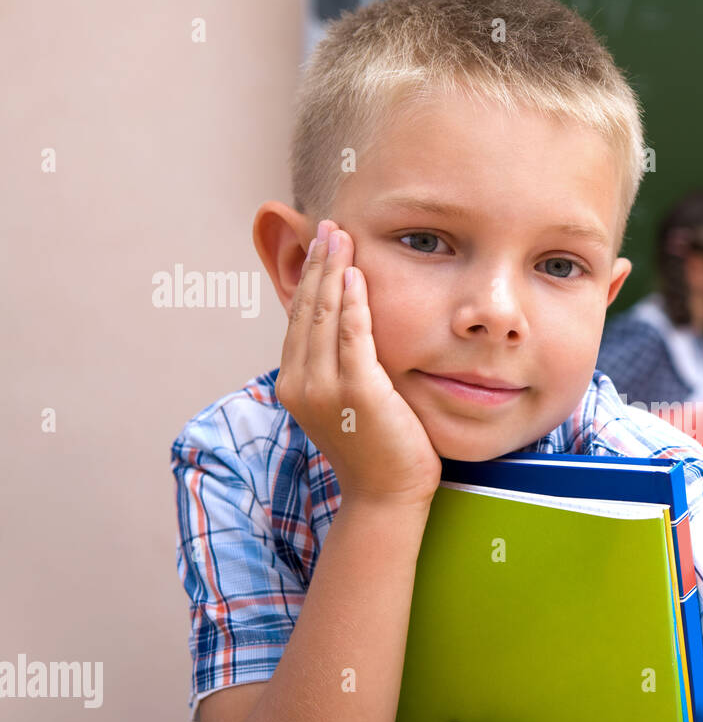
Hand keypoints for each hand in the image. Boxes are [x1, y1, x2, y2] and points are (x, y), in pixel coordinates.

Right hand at [276, 219, 441, 506]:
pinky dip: (353, 302)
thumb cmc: (378, 450)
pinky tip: (357, 273)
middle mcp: (300, 384)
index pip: (299, 319)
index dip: (308, 278)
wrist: (387, 495)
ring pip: (324, 316)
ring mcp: (324, 389)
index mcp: (295, 384)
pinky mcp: (356, 392)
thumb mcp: (349, 402)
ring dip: (332, 271)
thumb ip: (341, 367)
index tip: (319, 244)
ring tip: (340, 235)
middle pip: (306, 310)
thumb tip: (348, 331)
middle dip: (316, 264)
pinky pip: (352, 336)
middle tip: (328, 225)